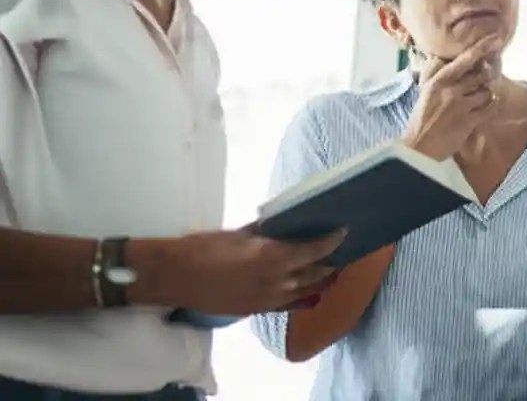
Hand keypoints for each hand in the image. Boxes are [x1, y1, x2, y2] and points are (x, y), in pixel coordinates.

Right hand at [135, 228, 345, 314]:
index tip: (345, 231)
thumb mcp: (240, 233)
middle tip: (343, 250)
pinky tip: (312, 292)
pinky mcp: (258, 310)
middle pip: (318, 273)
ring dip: (322, 280)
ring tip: (332, 269)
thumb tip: (284, 224)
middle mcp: (278, 281)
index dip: (333, 240)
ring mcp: (269, 299)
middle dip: (333, 262)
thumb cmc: (204, 248)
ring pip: (308, 291)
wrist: (175, 277)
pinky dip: (305, 297)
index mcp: (274, 257)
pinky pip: (290, 305)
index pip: (316, 250)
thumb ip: (267, 231)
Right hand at [401, 33, 504, 159]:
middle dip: (488, 74)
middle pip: (481, 74)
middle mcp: (451, 90)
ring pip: (487, 91)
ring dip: (487, 93)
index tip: (496, 39)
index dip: (482, 47)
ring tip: (480, 96)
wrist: (420, 146)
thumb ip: (434, 70)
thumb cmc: (422, 116)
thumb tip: (442, 54)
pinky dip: (492, 105)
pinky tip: (487, 105)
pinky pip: (490, 108)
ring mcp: (461, 106)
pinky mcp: (469, 122)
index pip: (465, 59)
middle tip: (489, 74)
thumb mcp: (425, 89)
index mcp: (438, 80)